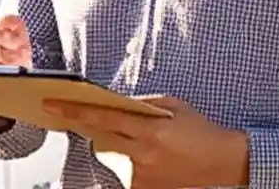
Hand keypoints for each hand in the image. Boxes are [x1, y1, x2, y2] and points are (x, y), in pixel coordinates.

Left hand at [43, 95, 248, 188]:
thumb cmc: (201, 131)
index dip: (75, 111)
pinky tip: (154, 159)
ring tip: (152, 146)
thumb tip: (111, 101)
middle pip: (101, 138)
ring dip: (120, 147)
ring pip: (112, 156)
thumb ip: (141, 104)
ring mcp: (144, 176)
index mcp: (152, 130)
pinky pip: (124, 171)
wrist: (226, 163)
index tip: (52, 105)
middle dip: (96, 128)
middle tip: (101, 120)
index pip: (104, 118)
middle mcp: (145, 155)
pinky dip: (130, 162)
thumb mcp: (173, 106)